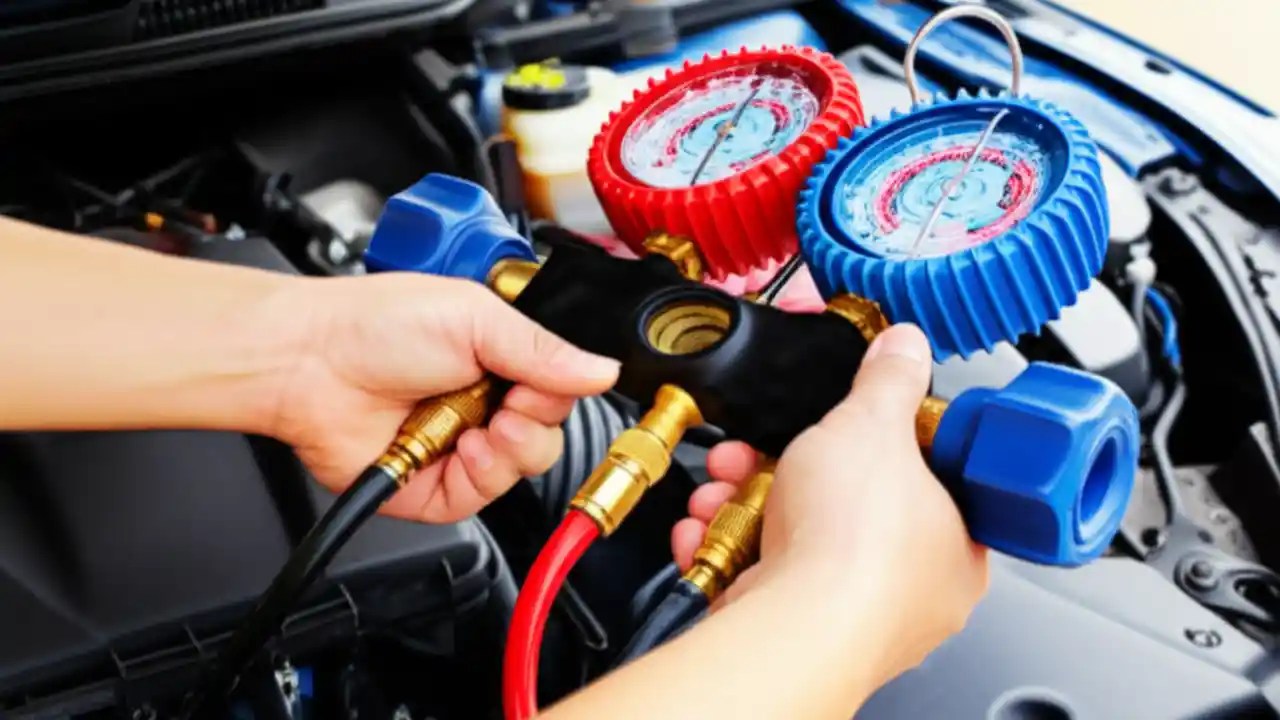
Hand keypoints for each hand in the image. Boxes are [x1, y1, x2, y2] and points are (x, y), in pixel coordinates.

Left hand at [262, 273, 618, 523]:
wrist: (309, 363)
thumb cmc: (373, 325)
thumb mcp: (474, 318)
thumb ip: (543, 349)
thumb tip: (602, 368)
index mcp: (502, 357)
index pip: (562, 387)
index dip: (561, 389)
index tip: (545, 380)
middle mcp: (487, 402)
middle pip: (549, 433)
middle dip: (536, 422)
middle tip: (510, 400)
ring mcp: (463, 445)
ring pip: (523, 469)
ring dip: (510, 449)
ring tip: (482, 424)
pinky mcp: (437, 487)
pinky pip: (482, 499)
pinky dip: (478, 476)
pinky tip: (461, 448)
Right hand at [672, 324, 987, 688]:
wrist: (793, 623)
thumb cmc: (854, 544)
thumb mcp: (873, 423)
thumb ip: (890, 381)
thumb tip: (906, 346)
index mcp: (956, 543)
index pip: (929, 477)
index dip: (881, 438)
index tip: (850, 421)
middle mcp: (911, 589)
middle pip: (845, 502)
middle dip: (787, 463)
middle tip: (768, 448)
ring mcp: (850, 613)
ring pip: (793, 535)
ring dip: (744, 496)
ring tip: (726, 481)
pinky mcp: (793, 629)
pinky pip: (758, 571)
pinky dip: (726, 541)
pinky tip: (709, 523)